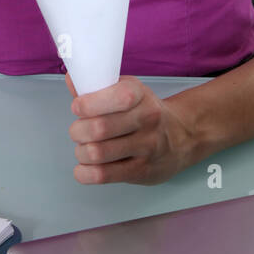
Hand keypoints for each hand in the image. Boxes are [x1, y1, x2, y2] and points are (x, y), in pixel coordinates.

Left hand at [65, 75, 196, 184]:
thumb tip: (72, 78)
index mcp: (140, 94)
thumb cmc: (145, 111)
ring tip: (84, 148)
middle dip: (78, 131)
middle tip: (78, 132)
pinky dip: (85, 172)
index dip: (88, 103)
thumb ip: (97, 87)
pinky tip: (84, 167)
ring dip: (81, 151)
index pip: (116, 97)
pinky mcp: (141, 171)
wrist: (182, 136)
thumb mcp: (128, 91)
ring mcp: (146, 147)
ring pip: (98, 152)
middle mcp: (147, 119)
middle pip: (99, 128)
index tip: (77, 107)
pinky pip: (104, 175)